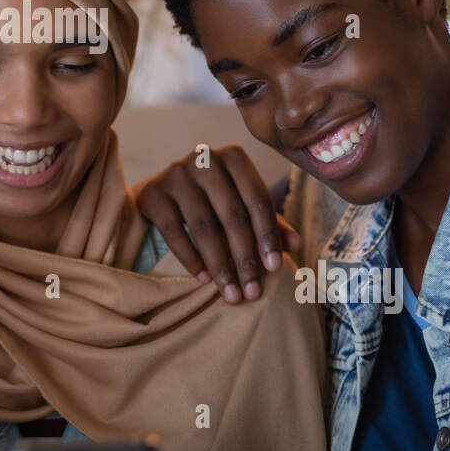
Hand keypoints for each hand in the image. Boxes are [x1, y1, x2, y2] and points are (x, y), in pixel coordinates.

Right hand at [133, 144, 301, 303]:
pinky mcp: (153, 193)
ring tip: (230, 293)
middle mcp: (204, 159)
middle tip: (251, 292)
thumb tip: (296, 245)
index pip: (257, 199)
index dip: (267, 235)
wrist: (163, 192)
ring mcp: (175, 174)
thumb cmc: (213, 200)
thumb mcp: (243, 206)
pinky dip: (190, 258)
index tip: (273, 269)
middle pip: (232, 214)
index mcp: (234, 157)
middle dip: (244, 258)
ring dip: (220, 265)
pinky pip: (173, 231)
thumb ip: (270, 223)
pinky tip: (204, 279)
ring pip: (203, 225)